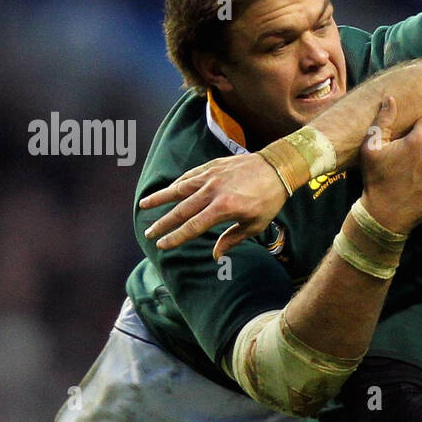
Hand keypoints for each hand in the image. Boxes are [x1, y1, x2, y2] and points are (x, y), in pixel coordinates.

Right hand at [139, 153, 287, 259]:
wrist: (278, 167)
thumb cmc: (269, 199)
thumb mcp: (255, 224)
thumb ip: (232, 239)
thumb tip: (216, 255)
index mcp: (224, 208)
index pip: (193, 226)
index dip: (176, 237)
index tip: (162, 245)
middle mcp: (213, 191)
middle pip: (181, 210)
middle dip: (163, 223)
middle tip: (150, 233)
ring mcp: (211, 176)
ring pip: (179, 188)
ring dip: (160, 197)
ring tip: (144, 205)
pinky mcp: (212, 166)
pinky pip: (190, 176)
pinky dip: (177, 184)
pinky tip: (169, 190)